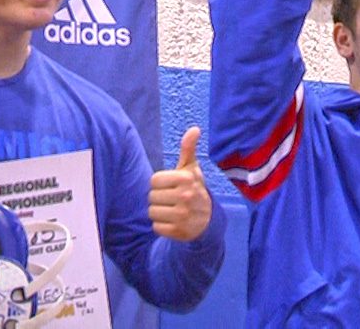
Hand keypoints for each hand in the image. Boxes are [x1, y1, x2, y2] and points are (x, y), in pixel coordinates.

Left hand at [149, 126, 212, 241]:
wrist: (208, 219)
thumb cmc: (194, 189)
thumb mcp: (191, 170)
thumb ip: (188, 149)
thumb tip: (194, 128)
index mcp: (186, 178)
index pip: (154, 180)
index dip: (161, 183)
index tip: (172, 186)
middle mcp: (185, 196)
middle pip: (151, 196)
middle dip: (160, 198)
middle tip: (173, 199)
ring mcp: (182, 215)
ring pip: (152, 212)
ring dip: (159, 212)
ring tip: (172, 210)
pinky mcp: (178, 231)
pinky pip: (156, 227)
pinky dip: (162, 225)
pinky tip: (173, 222)